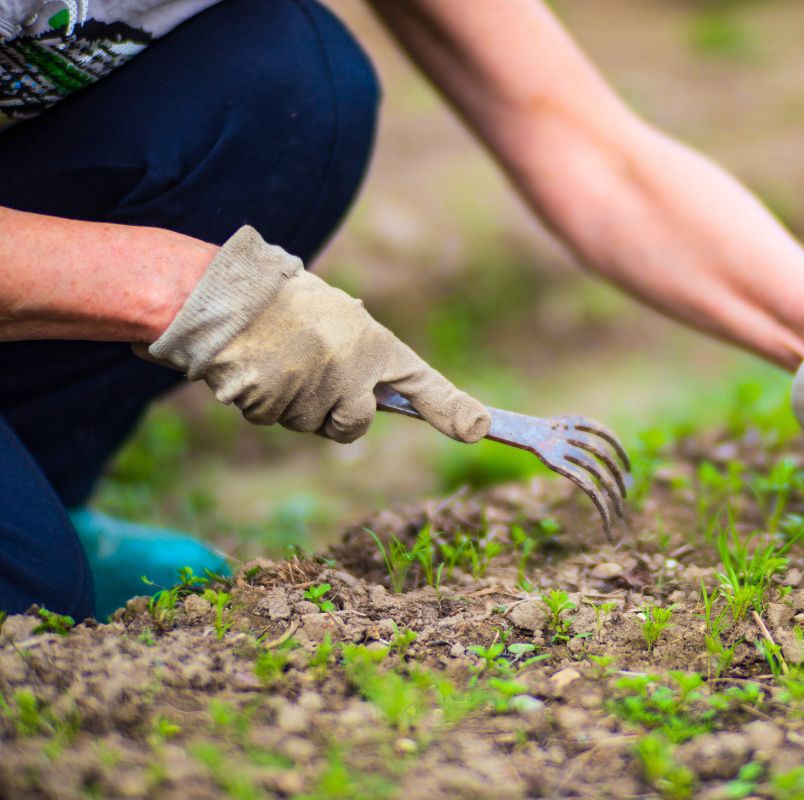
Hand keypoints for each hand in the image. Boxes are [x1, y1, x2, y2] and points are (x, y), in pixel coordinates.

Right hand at [143, 226, 489, 443]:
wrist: (222, 292)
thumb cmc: (284, 302)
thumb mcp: (338, 318)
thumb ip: (363, 358)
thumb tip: (377, 395)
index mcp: (372, 344)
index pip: (422, 383)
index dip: (451, 409)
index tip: (481, 429)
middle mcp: (350, 372)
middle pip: (353, 426)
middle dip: (334, 413)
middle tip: (309, 372)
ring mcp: (310, 391)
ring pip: (309, 425)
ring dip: (292, 403)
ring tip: (277, 358)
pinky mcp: (269, 405)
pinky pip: (271, 418)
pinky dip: (260, 400)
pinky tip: (253, 366)